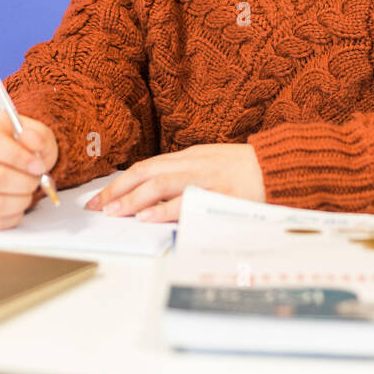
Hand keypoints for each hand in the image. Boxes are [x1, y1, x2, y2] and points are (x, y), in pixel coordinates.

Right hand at [0, 109, 58, 229]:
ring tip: (29, 190)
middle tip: (38, 178)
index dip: (18, 158)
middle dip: (26, 182)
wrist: (10, 153)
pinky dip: (13, 215)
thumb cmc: (22, 142)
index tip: (39, 165)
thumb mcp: (36, 131)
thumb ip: (38, 135)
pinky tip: (20, 201)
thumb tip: (31, 139)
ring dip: (21, 201)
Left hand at [85, 143, 265, 222]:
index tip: (99, 198)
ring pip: (160, 184)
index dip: (120, 182)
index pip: (145, 167)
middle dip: (117, 190)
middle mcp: (192, 163)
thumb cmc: (244, 169)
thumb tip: (154, 193)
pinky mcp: (217, 194)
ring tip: (113, 212)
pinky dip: (164, 209)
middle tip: (96, 207)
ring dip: (133, 199)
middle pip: (146, 172)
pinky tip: (147, 217)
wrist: (278, 166)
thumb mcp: (209, 163)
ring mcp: (204, 178)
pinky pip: (185, 201)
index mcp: (189, 156)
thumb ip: (184, 175)